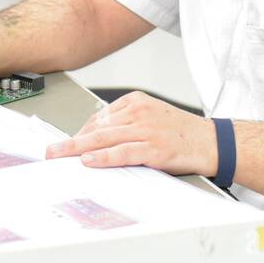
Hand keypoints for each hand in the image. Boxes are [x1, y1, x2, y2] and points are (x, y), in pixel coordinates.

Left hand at [45, 91, 217, 176]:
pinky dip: (103, 157)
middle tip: (52, 150)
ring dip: (78, 149)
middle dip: (71, 140)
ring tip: (61, 156)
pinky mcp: (153, 148)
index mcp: (136, 101)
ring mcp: (146, 129)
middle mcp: (139, 112)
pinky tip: (88, 161)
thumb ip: (125, 122)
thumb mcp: (151, 116)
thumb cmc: (180, 132)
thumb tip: (96, 136)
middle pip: (96, 127)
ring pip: (104, 139)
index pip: (99, 118)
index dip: (80, 133)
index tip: (66, 144)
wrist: (211, 141)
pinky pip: (122, 152)